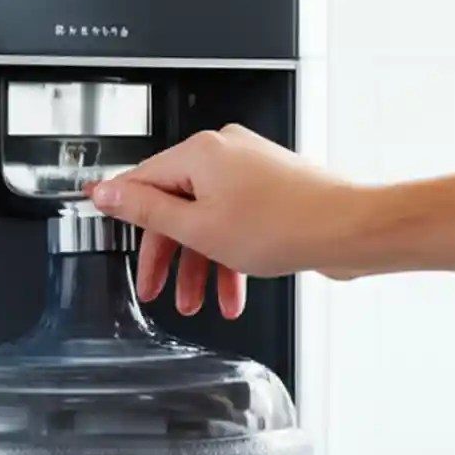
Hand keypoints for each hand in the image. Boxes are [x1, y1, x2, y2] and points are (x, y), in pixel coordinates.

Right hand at [89, 124, 357, 318]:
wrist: (348, 230)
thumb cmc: (285, 225)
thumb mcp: (198, 228)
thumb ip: (146, 211)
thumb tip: (105, 191)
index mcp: (201, 152)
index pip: (143, 181)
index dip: (125, 215)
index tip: (109, 231)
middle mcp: (226, 152)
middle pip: (177, 204)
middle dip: (170, 255)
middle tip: (158, 289)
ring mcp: (253, 169)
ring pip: (210, 218)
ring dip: (203, 265)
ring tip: (203, 303)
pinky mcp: (274, 188)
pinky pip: (238, 220)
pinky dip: (232, 254)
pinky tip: (235, 292)